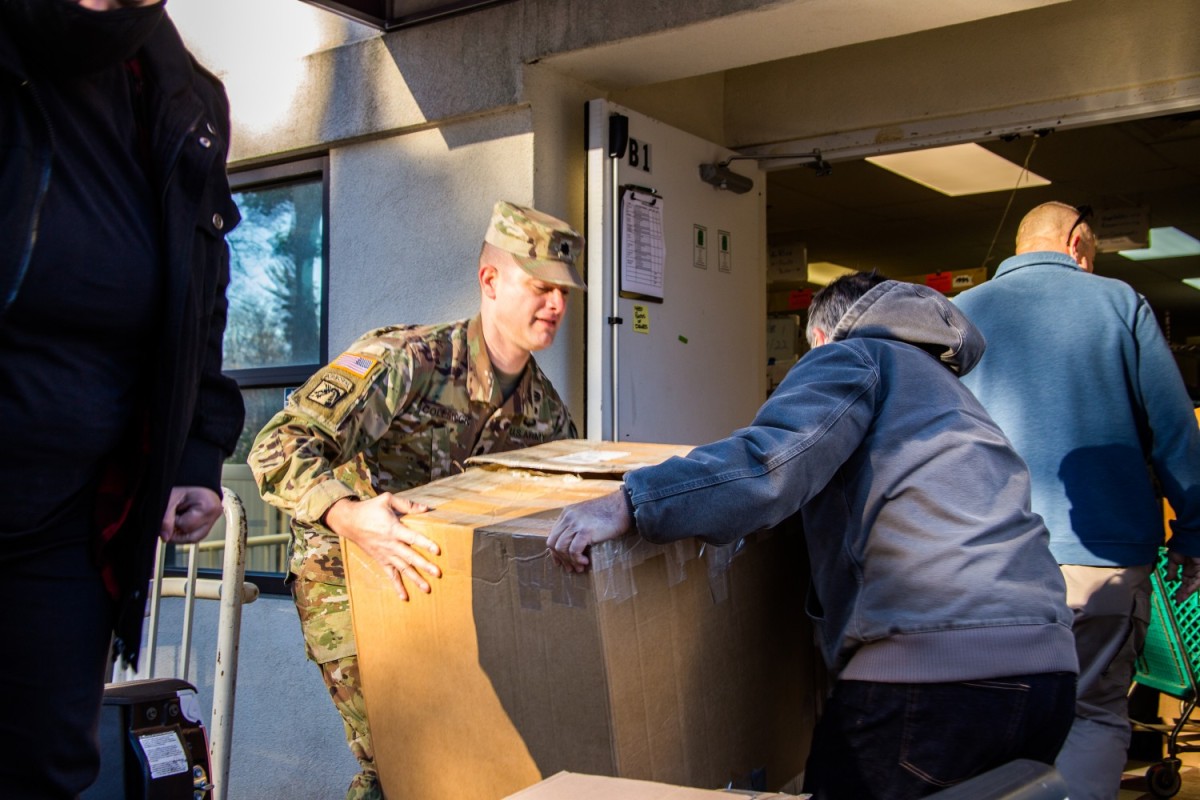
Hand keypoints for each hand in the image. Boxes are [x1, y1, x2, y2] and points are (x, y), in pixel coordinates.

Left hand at [160, 486, 222, 543]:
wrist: (196, 476)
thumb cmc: (186, 482)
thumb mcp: (172, 498)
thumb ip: (166, 518)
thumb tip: (165, 536)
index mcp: (208, 507)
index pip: (186, 527)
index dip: (173, 524)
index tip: (168, 516)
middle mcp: (215, 514)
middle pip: (193, 537)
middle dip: (177, 534)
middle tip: (168, 525)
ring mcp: (214, 518)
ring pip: (196, 537)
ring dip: (182, 534)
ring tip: (174, 524)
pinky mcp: (211, 520)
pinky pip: (199, 532)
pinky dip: (188, 531)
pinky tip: (180, 525)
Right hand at [324, 494, 439, 600]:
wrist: (349, 521)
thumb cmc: (369, 509)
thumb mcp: (387, 500)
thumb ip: (406, 504)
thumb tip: (426, 508)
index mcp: (393, 528)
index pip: (412, 537)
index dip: (425, 543)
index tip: (437, 550)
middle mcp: (390, 544)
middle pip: (410, 557)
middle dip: (424, 566)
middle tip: (438, 573)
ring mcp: (385, 554)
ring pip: (402, 568)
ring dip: (415, 579)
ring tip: (427, 589)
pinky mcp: (381, 560)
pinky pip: (390, 575)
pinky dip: (397, 586)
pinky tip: (404, 597)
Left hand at [546, 488, 634, 572]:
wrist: (624, 506)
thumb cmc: (610, 514)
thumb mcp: (586, 516)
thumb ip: (577, 526)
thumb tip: (571, 546)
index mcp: (567, 513)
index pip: (553, 535)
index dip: (556, 552)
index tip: (561, 562)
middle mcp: (568, 517)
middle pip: (553, 543)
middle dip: (560, 558)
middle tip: (570, 568)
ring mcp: (576, 523)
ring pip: (561, 548)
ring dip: (569, 561)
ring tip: (580, 567)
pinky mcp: (585, 530)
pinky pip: (573, 550)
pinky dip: (577, 559)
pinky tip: (586, 561)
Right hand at [1166, 550, 1199, 603]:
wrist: (1186, 539)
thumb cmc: (1180, 546)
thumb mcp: (1173, 559)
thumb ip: (1171, 570)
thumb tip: (1169, 579)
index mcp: (1188, 569)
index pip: (1185, 582)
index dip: (1181, 590)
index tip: (1176, 597)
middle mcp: (1194, 571)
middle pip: (1190, 585)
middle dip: (1184, 593)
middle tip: (1178, 601)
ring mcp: (1199, 571)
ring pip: (1194, 584)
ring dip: (1188, 592)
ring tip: (1181, 599)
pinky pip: (1198, 581)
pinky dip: (1192, 586)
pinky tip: (1186, 592)